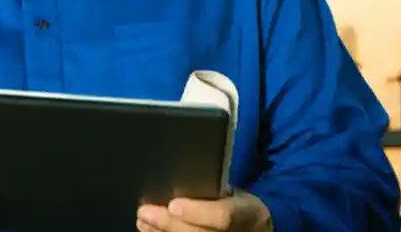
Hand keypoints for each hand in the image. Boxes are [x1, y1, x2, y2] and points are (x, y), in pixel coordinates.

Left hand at [137, 190, 272, 231]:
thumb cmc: (238, 204)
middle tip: (145, 211)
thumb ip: (213, 189)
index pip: (223, 216)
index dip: (197, 212)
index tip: (173, 205)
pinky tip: (149, 231)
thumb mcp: (236, 193)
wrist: (258, 228)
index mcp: (246, 213)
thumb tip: (177, 174)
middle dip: (169, 225)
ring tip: (143, 221)